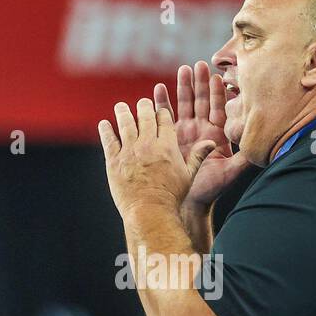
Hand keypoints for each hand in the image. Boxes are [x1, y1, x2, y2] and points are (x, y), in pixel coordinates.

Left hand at [98, 98, 216, 219]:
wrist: (150, 212)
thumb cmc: (171, 196)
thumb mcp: (188, 176)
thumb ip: (197, 156)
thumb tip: (211, 142)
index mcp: (167, 145)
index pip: (164, 119)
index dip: (161, 112)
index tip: (159, 110)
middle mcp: (148, 144)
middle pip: (145, 115)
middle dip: (144, 106)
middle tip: (141, 103)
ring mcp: (130, 151)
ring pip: (125, 123)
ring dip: (122, 112)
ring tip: (121, 106)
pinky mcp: (114, 161)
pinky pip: (108, 140)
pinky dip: (106, 130)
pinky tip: (104, 124)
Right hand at [154, 61, 249, 214]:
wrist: (189, 200)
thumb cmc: (211, 189)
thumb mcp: (230, 173)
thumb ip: (243, 159)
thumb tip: (259, 145)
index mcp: (218, 135)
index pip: (220, 109)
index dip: (219, 94)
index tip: (219, 78)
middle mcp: (203, 130)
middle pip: (202, 101)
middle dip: (201, 83)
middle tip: (200, 65)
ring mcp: (186, 131)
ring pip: (185, 103)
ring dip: (184, 86)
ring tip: (183, 69)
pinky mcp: (170, 136)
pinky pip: (166, 115)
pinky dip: (162, 102)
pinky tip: (159, 89)